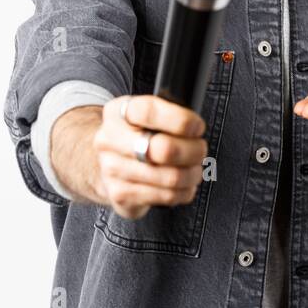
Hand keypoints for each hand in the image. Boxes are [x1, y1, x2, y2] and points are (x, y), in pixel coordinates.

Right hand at [93, 94, 208, 219]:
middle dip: (194, 151)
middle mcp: (109, 140)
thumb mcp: (146, 114)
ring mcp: (112, 170)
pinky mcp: (120, 194)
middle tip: (200, 150)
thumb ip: (168, 112)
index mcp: (117, 112)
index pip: (148, 111)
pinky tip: (184, 185)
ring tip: (195, 168)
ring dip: (193, 174)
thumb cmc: (137, 135)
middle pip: (164, 149)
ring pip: (171, 177)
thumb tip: (196, 127)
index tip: (197, 126)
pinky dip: (184, 191)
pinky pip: (166, 196)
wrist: (107, 162)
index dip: (180, 120)